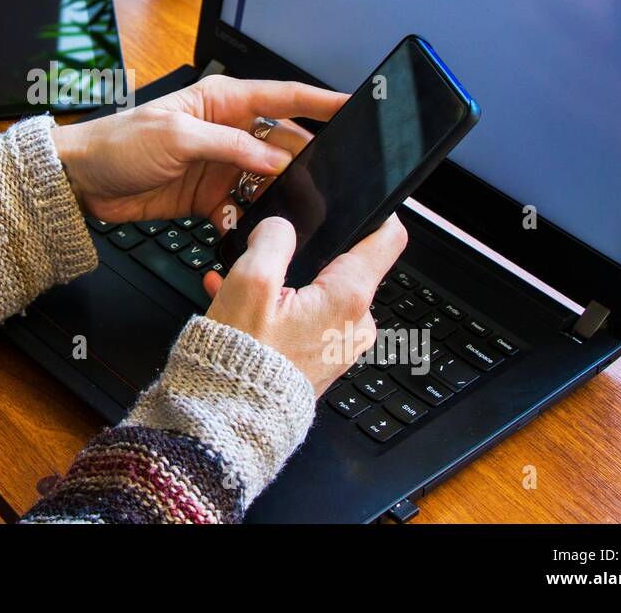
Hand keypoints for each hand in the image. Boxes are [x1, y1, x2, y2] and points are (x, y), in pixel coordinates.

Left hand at [50, 74, 345, 227]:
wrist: (81, 182)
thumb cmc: (117, 143)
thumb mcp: (175, 136)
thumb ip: (228, 146)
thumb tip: (272, 160)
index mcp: (221, 102)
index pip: (284, 97)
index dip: (322, 101)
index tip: (357, 106)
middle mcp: (227, 132)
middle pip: (283, 144)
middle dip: (306, 161)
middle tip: (327, 181)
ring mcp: (220, 166)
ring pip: (267, 181)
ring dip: (278, 196)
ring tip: (292, 211)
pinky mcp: (208, 197)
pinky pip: (243, 210)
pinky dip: (249, 221)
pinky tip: (249, 230)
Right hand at [202, 214, 407, 394]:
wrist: (232, 418)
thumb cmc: (244, 357)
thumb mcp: (251, 283)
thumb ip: (272, 240)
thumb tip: (281, 227)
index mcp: (348, 297)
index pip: (388, 239)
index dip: (376, 213)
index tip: (360, 201)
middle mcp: (355, 323)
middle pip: (343, 265)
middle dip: (305, 256)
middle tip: (266, 256)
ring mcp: (340, 345)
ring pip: (317, 293)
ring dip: (281, 284)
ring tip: (238, 285)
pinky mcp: (320, 360)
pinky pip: (304, 320)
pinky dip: (276, 309)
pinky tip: (239, 307)